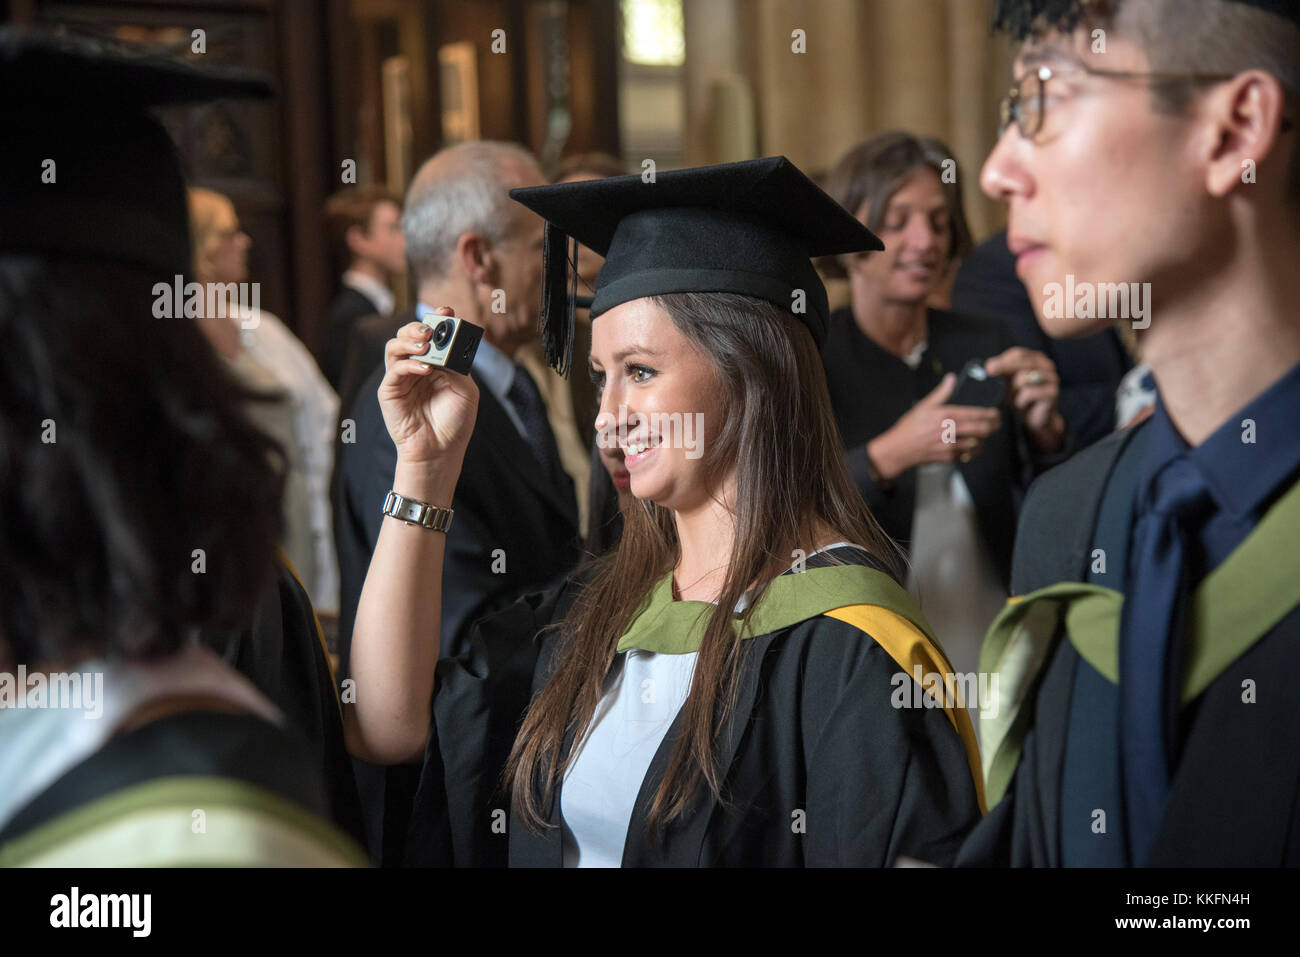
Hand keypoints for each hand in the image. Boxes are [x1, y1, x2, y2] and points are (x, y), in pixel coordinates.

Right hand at [378, 310, 479, 467]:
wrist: (440, 450)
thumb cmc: (455, 422)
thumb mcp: (466, 390)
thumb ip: (458, 366)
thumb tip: (448, 346)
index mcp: (436, 363)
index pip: (434, 335)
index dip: (438, 320)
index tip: (446, 310)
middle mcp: (417, 366)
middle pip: (409, 335)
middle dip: (419, 326)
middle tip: (430, 328)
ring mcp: (401, 377)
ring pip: (395, 346)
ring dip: (409, 341)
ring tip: (425, 344)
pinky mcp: (390, 391)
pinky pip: (395, 370)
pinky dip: (409, 365)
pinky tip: (425, 369)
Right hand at [868, 373, 1002, 480]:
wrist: (898, 450)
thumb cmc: (909, 428)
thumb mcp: (924, 406)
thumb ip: (941, 392)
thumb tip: (951, 378)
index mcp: (945, 415)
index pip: (976, 414)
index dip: (990, 414)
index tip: (995, 413)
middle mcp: (949, 431)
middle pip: (981, 429)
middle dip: (993, 426)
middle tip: (996, 423)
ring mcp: (950, 446)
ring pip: (978, 443)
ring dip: (985, 438)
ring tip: (986, 434)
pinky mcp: (948, 458)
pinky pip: (969, 455)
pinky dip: (975, 450)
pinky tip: (974, 446)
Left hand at [983, 346, 1063, 451]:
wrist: (1035, 419)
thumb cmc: (1020, 398)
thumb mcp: (1009, 382)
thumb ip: (1001, 371)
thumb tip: (988, 366)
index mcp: (1036, 359)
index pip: (1017, 354)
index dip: (1001, 360)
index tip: (987, 368)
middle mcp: (1046, 365)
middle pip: (1020, 361)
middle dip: (1003, 369)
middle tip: (989, 375)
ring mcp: (1052, 377)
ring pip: (1022, 377)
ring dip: (1012, 391)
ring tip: (1011, 399)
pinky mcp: (1052, 392)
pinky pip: (1028, 392)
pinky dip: (1020, 400)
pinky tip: (1021, 405)